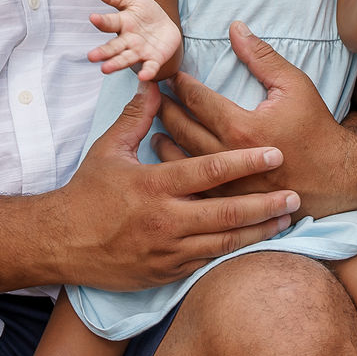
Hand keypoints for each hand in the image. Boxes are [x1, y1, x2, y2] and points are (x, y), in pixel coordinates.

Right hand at [52, 79, 299, 288]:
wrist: (60, 243)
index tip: (275, 153)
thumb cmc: (87, 192)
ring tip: (287, 220)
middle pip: (226, 212)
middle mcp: (164, 220)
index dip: (245, 162)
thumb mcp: (109, 149)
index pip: (209, 170)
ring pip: (223, 242)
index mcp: (154, 185)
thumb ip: (136, 116)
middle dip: (265, 203)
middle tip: (296, 194)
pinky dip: (235, 253)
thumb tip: (155, 83)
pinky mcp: (166, 272)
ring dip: (259, 231)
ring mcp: (167, 250)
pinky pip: (207, 262)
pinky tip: (257, 244)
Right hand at [86, 0, 181, 80]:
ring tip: (105, 69)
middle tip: (91, 56)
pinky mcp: (154, 59)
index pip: (109, 23)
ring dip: (116, 64)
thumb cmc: (145, 13)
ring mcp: (140, 51)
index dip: (101, 20)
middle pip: (114, 47)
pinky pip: (150, 67)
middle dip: (103, 52)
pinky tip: (143, 77)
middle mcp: (127, 41)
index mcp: (122, 24)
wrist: (166, 26)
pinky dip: (147, 72)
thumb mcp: (132, 0)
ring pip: (126, 58)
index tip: (93, 17)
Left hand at [150, 21, 356, 219]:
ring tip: (152, 125)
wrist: (336, 177)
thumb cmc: (316, 128)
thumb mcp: (293, 85)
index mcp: (241, 127)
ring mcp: (227, 183)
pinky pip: (194, 185)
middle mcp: (228, 156)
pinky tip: (170, 160)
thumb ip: (261, 56)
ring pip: (183, 159)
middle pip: (183, 129)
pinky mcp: (230, 201)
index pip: (198, 101)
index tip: (171, 76)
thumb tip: (235, 28)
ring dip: (164, 140)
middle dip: (164, 109)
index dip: (181, 86)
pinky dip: (177, 171)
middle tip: (152, 96)